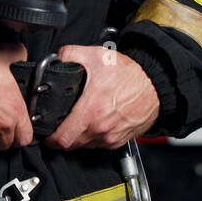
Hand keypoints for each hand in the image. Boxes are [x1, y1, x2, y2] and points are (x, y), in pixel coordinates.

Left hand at [44, 44, 159, 150]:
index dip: (50, 139)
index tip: (46, 135)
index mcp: (92, 110)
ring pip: (85, 145)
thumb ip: (71, 54)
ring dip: (78, 137)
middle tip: (58, 126)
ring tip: (77, 122)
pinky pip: (99, 145)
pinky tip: (94, 123)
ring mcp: (111, 137)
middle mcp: (101, 128)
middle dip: (62, 137)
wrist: (156, 84)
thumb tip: (56, 58)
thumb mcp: (97, 56)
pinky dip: (93, 137)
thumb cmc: (131, 73)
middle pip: (71, 144)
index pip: (62, 139)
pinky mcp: (119, 140)